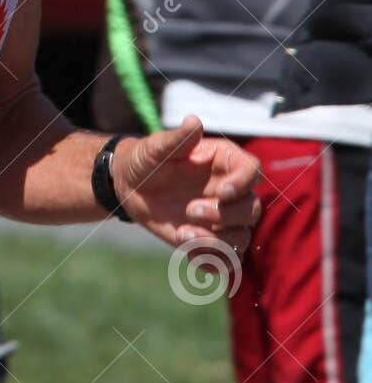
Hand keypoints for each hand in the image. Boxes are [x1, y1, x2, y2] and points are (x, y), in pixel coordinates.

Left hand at [112, 116, 260, 265]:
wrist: (130, 185)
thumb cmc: (146, 160)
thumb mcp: (155, 147)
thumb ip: (176, 138)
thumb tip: (193, 121)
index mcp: (225, 162)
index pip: (252, 171)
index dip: (244, 182)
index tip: (223, 191)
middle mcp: (230, 192)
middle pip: (252, 209)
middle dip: (225, 215)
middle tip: (190, 210)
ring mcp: (221, 218)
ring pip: (242, 238)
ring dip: (217, 241)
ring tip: (182, 234)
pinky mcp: (209, 240)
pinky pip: (224, 260)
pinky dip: (210, 261)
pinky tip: (186, 250)